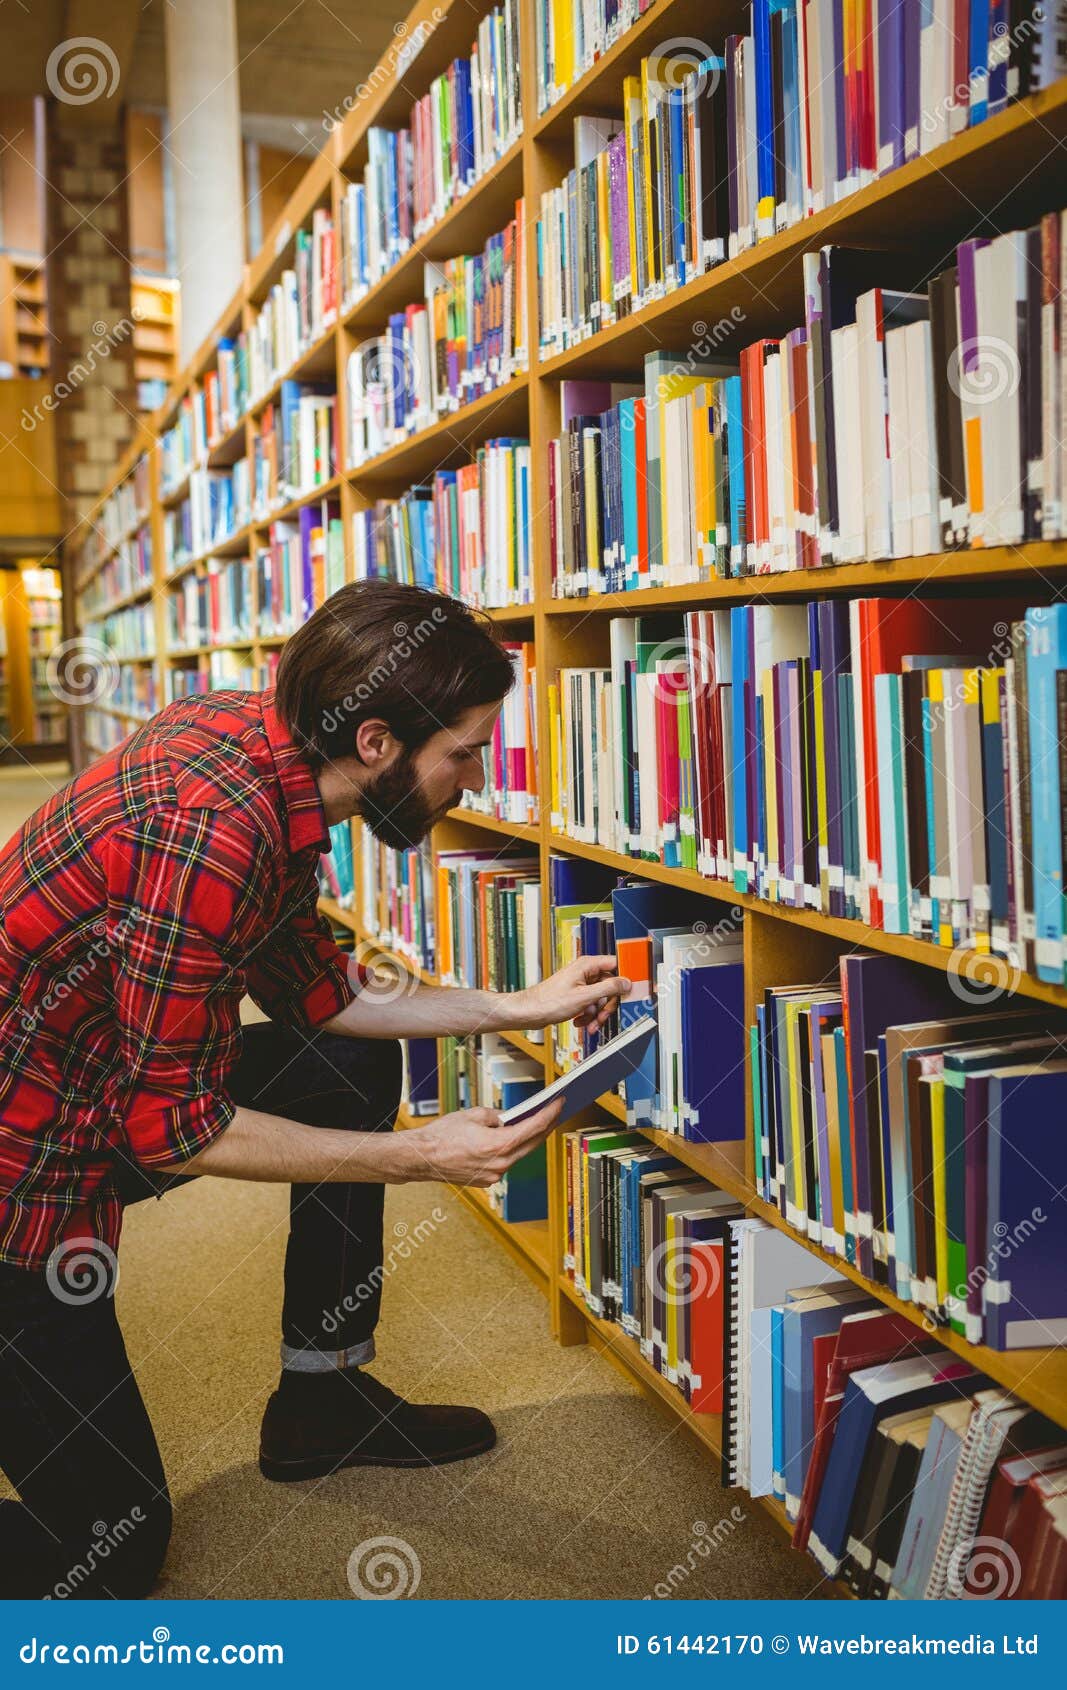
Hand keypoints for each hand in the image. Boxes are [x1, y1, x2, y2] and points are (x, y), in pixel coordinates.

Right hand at [400, 1097, 565, 1187]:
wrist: (423, 1158)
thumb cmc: (443, 1135)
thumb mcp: (473, 1114)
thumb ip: (497, 1116)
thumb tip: (508, 1119)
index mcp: (499, 1145)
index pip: (534, 1128)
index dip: (550, 1114)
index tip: (559, 1104)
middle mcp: (500, 1164)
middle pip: (532, 1144)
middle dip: (545, 1127)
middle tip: (554, 1113)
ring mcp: (494, 1175)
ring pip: (519, 1154)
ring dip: (527, 1140)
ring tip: (535, 1124)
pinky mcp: (487, 1181)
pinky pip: (505, 1163)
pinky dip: (509, 1151)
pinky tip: (510, 1140)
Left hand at [512, 955, 630, 1033]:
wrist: (529, 1013)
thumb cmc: (548, 1002)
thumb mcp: (585, 997)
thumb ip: (608, 988)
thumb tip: (626, 983)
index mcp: (587, 965)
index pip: (616, 964)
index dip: (624, 978)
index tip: (631, 991)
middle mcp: (584, 972)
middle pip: (609, 986)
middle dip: (607, 1004)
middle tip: (602, 1016)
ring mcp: (580, 984)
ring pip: (600, 997)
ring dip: (597, 1013)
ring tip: (589, 1023)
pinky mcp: (575, 995)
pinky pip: (590, 1004)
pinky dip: (588, 1015)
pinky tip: (581, 1022)